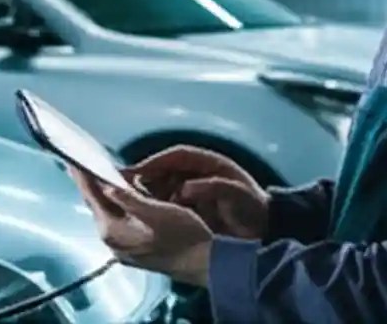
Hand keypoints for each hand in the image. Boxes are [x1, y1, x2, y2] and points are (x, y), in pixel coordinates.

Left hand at [68, 167, 213, 286]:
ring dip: (105, 192)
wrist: (204, 263)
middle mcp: (112, 240)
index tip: (72, 159)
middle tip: (84, 162)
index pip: (91, 196)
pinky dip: (116, 203)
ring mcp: (121, 246)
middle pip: (95, 204)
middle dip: (91, 182)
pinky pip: (117, 219)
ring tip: (101, 173)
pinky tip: (122, 194)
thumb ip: (129, 198)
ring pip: (106, 211)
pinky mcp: (132, 247)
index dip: (82, 175)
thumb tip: (107, 185)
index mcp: (113, 230)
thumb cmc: (184, 237)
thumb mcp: (157, 212)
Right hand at [124, 145, 269, 239]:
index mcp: (208, 162)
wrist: (265, 231)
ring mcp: (192, 189)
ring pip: (162, 186)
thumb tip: (184, 189)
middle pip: (164, 169)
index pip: (175, 156)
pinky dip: (155, 207)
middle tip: (121, 187)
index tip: (135, 171)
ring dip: (146, 193)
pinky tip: (144, 215)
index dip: (154, 162)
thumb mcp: (236, 194)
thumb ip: (212, 188)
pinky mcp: (189, 206)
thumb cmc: (252, 208)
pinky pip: (167, 202)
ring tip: (127, 203)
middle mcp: (196, 172)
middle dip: (143, 177)